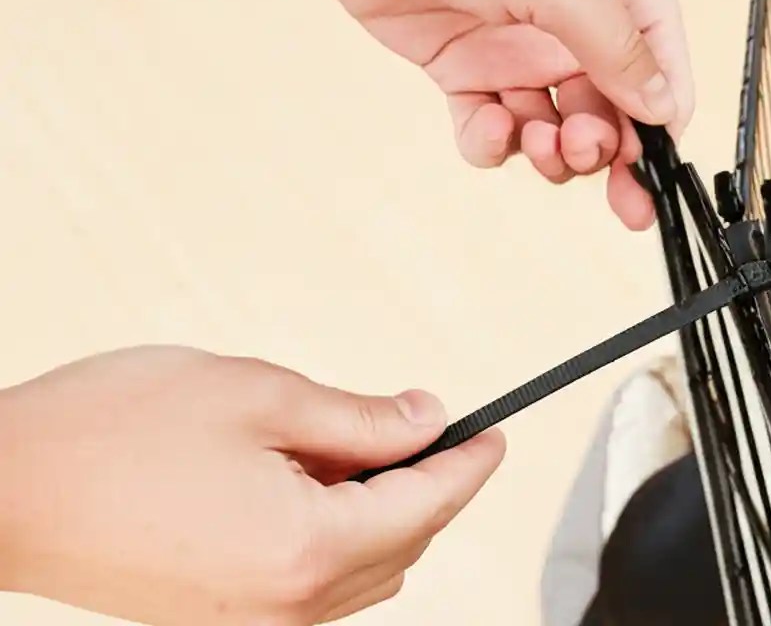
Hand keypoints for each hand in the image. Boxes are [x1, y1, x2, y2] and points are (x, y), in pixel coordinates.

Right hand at [0, 345, 503, 624]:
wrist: (3, 488)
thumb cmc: (113, 431)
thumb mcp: (259, 395)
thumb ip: (360, 418)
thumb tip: (427, 419)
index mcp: (308, 550)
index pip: (427, 506)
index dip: (469, 464)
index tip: (494, 433)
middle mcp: (289, 607)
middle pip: (404, 544)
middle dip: (426, 483)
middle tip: (420, 423)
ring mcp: (253, 624)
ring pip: (363, 569)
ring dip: (378, 509)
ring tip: (344, 445)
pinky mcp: (222, 619)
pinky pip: (314, 583)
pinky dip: (333, 533)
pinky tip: (304, 482)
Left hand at [268, 0, 694, 230]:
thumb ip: (615, 46)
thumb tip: (662, 109)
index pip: (662, 68)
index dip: (660, 123)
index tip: (649, 166)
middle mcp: (574, 23)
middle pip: (611, 111)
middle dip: (603, 147)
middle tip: (582, 153)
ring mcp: (518, 49)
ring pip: (555, 129)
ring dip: (552, 151)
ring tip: (536, 140)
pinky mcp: (466, 69)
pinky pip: (492, 128)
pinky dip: (493, 143)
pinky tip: (488, 127)